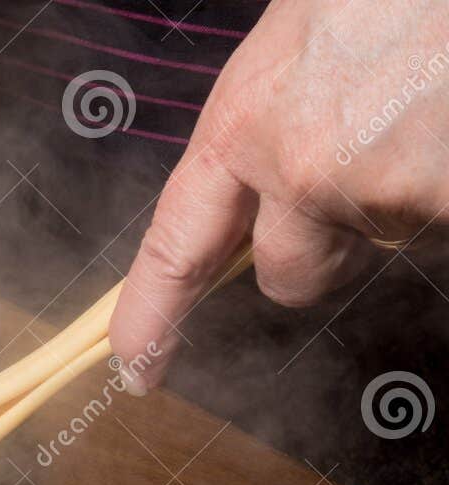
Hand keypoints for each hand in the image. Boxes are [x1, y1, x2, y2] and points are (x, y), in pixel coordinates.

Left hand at [110, 0, 448, 391]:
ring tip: (427, 106)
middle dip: (325, 248)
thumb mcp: (296, 46)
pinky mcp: (444, 200)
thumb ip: (267, 127)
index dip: (150, 317)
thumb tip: (264, 181)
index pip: (174, 249)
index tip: (135, 369)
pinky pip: (440, 223)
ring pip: (385, 238)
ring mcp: (376, 190)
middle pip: (293, 277)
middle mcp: (298, 170)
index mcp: (242, 126)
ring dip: (406, 195)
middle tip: (372, 162)